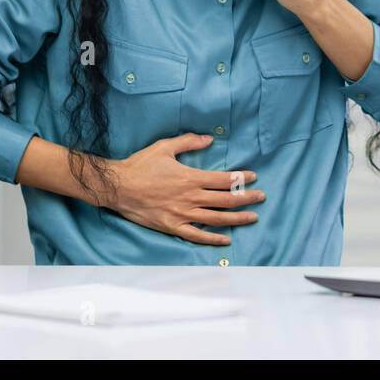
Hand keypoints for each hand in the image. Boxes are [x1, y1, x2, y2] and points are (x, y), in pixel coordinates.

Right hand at [106, 133, 265, 245]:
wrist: (118, 186)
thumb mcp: (165, 147)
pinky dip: (213, 239)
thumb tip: (209, 139)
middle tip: (261, 197)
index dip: (241, 179)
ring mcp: (182, 214)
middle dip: (247, 198)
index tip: (253, 177)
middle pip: (226, 200)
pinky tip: (226, 240)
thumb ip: (189, 142)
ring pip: (217, 219)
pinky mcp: (173, 226)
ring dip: (237, 219)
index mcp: (190, 178)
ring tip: (253, 217)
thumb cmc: (140, 165)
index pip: (224, 180)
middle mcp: (190, 197)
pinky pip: (197, 235)